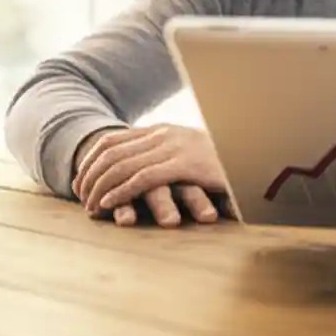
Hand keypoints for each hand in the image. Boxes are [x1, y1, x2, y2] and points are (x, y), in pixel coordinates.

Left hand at [72, 125, 228, 227]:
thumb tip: (142, 170)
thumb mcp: (191, 154)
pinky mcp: (186, 165)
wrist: (257, 152)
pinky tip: (108, 203)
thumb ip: (167, 156)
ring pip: (122, 165)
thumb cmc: (225, 160)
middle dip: (89, 176)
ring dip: (99, 186)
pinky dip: (121, 191)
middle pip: (111, 152)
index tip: (79, 181)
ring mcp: (175, 148)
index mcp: (163, 130)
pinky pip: (143, 178)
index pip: (112, 140)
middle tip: (79, 197)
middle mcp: (165, 135)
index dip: (90, 161)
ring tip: (90, 205)